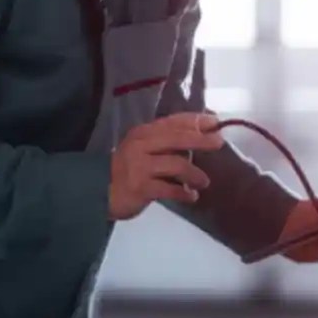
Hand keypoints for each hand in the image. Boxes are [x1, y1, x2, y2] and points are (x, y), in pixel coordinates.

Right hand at [108, 112, 225, 220]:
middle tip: (218, 143)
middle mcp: (142, 145)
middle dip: (201, 139)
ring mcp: (140, 166)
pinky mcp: (141, 187)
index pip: (173, 121)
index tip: (215, 121)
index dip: (196, 120)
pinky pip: (170, 190)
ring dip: (195, 174)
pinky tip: (192, 196)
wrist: (98, 190)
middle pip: (178, 138)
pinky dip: (184, 193)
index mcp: (144, 133)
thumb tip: (200, 137)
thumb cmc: (128, 169)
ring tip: (204, 182)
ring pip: (177, 164)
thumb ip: (167, 143)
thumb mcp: (144, 149)